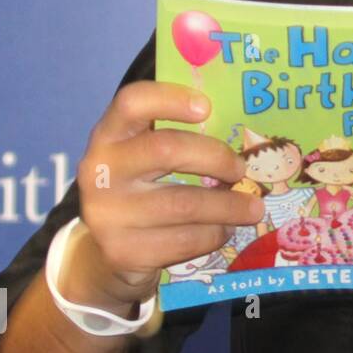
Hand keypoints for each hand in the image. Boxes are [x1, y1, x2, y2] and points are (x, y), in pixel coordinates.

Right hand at [72, 81, 265, 305]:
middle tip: (241, 169)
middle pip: (166, 150)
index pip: (131, 102)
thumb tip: (242, 134)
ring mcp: (108, 214)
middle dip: (216, 158)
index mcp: (108, 136)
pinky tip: (225, 230)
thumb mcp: (143, 158)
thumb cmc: (139, 192)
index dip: (170, 98)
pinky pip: (185, 239)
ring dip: (229, 206)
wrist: (106, 253)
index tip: (207, 107)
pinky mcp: (124, 251)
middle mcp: (100, 171)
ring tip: (252, 207)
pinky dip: (214, 234)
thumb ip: (175, 138)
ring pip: (184, 204)